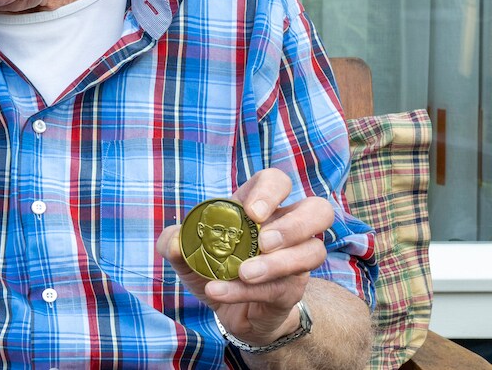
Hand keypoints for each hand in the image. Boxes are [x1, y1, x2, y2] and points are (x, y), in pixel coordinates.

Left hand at [157, 168, 330, 345]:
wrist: (228, 310)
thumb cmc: (213, 268)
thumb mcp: (187, 253)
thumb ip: (173, 241)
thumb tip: (174, 241)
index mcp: (260, 209)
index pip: (277, 182)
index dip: (270, 191)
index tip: (251, 212)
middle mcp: (287, 230)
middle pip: (319, 211)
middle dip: (296, 224)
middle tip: (264, 239)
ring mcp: (296, 260)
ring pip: (312, 252)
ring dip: (277, 263)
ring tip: (244, 272)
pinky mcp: (292, 290)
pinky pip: (280, 288)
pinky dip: (246, 290)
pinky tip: (219, 291)